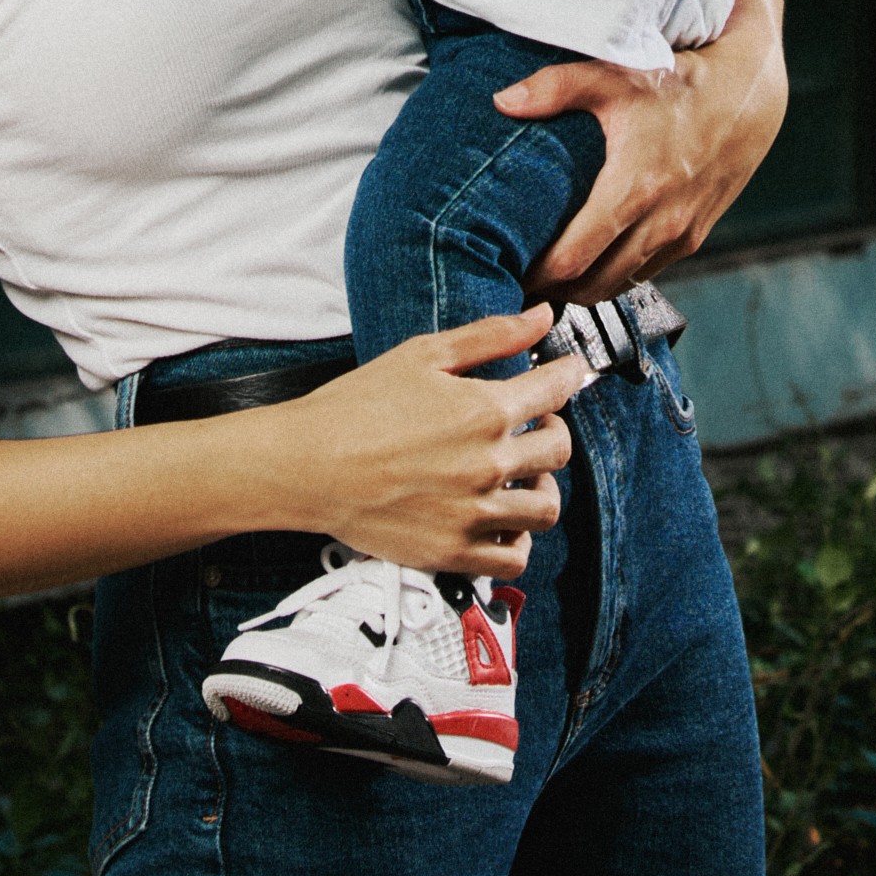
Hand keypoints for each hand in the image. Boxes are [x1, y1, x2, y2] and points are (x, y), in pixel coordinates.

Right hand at [270, 304, 593, 576]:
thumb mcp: (422, 354)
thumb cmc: (355, 407)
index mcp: (483, 411)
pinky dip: (519, 540)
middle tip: (536, 421)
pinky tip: (502, 518)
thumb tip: (542, 316)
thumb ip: (489, 336)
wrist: (306, 465)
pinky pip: (514, 558)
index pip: (555, 391)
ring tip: (523, 474)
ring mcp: (472, 514)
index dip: (569, 375)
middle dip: (555, 428)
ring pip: (546, 508)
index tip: (567, 371)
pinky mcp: (453, 552)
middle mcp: (487, 465)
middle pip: (558, 450)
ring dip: (543, 486)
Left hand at [497, 0, 788, 301]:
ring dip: (584, 287)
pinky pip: (646, 272)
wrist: (750, 96)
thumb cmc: (680, 83)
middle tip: (517, 278)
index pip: (574, 258)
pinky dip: (616, 275)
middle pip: (592, 285)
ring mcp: (681, 235)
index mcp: (635, 188)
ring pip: (620, 285)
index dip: (537, 273)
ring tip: (548, 275)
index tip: (507, 267)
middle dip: (553, 289)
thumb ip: (555, 88)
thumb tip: (502, 101)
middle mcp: (661, 222)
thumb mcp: (616, 76)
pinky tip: (593, 261)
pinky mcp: (694, 237)